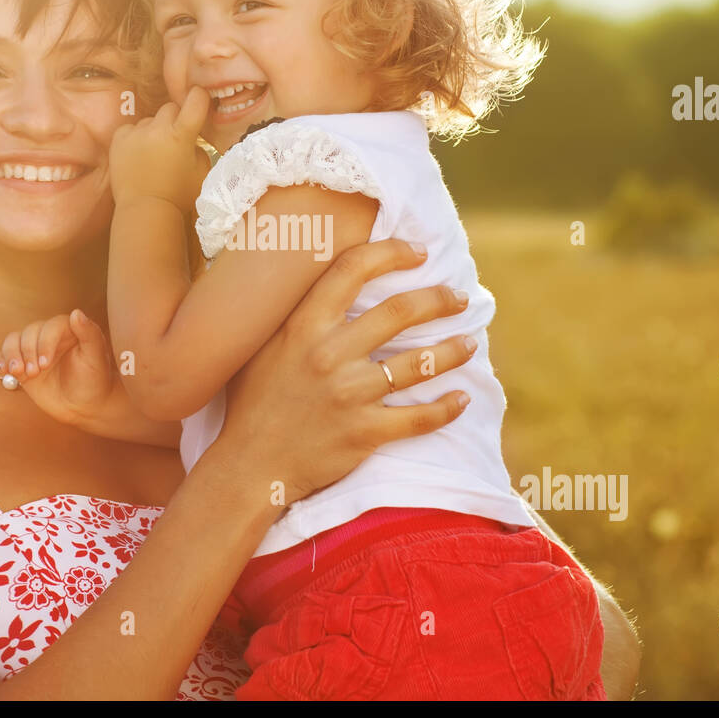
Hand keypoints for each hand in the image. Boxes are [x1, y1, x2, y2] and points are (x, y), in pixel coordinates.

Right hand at [0, 310, 115, 425]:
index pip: (50, 327)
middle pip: (28, 332)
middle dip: (27, 352)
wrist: (86, 406)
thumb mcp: (97, 357)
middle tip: (34, 372)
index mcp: (68, 330)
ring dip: (11, 355)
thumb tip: (76, 312)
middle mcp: (48, 337)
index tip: (45, 364)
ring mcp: (32, 351)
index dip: (45, 343)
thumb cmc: (95, 380)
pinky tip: (4, 371)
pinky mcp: (22, 365)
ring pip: (12, 341)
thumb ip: (89, 334)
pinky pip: (3, 357)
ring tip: (18, 373)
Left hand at [108, 86, 211, 216]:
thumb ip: (199, 148)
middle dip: (175, 120)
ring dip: (154, 131)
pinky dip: (136, 138)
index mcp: (182, 135)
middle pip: (170, 108)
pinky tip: (139, 155)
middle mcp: (157, 128)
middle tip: (175, 140)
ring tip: (154, 154)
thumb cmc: (179, 195)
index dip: (200, 98)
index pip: (196, 99)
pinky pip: (131, 129)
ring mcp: (135, 133)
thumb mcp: (203, 172)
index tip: (199, 103)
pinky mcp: (118, 139)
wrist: (145, 210)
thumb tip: (192, 137)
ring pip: (150, 120)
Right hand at [210, 239, 477, 502]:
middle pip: (400, 311)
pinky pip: (419, 418)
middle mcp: (329, 354)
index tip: (418, 252)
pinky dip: (446, 408)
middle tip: (458, 297)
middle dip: (439, 298)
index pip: (351, 270)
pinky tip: (461, 400)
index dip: (390, 253)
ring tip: (469, 342)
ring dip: (453, 350)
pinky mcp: (364, 432)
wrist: (249, 465)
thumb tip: (322, 284)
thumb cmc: (251, 402)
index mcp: (303, 326)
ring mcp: (350, 395)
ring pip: (420, 363)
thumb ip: (291, 315)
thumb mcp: (259, 347)